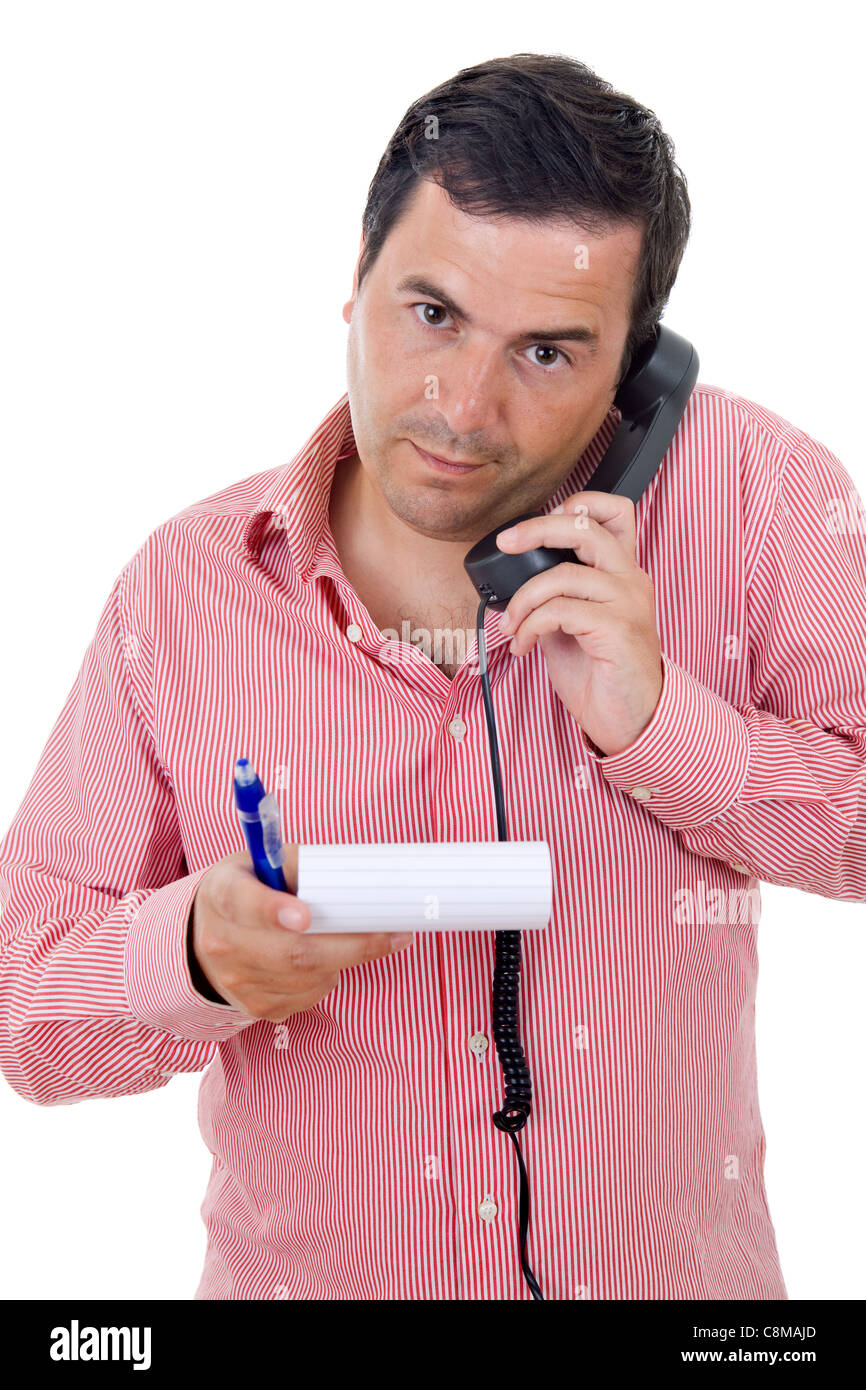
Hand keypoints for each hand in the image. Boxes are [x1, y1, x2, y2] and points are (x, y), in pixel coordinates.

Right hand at [190, 847, 413, 1020]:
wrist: (208, 934)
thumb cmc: (250, 889)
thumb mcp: (263, 863)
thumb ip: (300, 866)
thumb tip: (357, 877)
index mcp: (223, 894)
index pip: (243, 901)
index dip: (274, 910)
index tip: (305, 916)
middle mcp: (222, 941)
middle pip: (290, 953)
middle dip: (350, 945)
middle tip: (392, 935)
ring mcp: (237, 979)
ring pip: (306, 978)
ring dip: (344, 960)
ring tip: (362, 940)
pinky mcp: (255, 1006)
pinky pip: (307, 996)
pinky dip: (328, 977)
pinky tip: (329, 959)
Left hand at [496, 492, 662, 756]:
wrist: (629, 719)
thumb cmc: (600, 673)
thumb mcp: (571, 624)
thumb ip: (554, 596)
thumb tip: (511, 582)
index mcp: (623, 572)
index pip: (614, 511)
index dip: (578, 502)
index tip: (539, 524)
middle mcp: (630, 580)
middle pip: (585, 526)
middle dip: (536, 529)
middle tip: (505, 544)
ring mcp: (627, 603)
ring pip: (562, 574)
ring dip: (523, 600)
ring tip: (511, 625)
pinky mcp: (618, 629)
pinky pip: (560, 611)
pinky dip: (530, 626)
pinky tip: (524, 645)